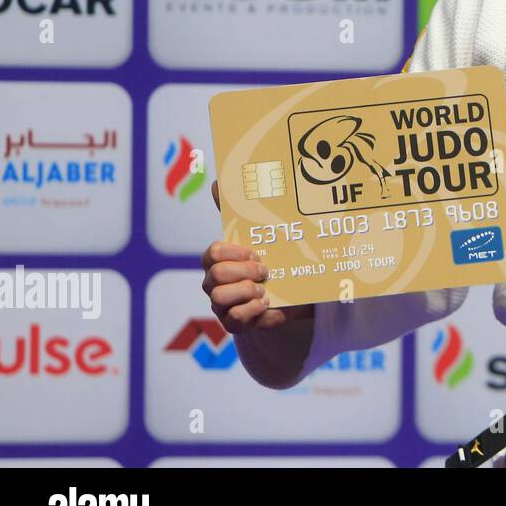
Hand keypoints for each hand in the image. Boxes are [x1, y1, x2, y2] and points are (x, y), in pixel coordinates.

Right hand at [202, 180, 311, 333]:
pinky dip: (252, 310)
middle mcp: (215, 282)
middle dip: (243, 271)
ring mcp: (222, 305)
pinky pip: (234, 319)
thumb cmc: (271, 260)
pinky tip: (266, 303)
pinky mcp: (234, 323)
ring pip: (219, 298)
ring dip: (246, 291)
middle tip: (265, 270)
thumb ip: (237, 211)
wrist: (292, 293)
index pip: (212, 252)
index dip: (235, 252)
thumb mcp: (259, 236)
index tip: (257, 252)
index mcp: (218, 260)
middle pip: (215, 274)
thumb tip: (217, 182)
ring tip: (264, 289)